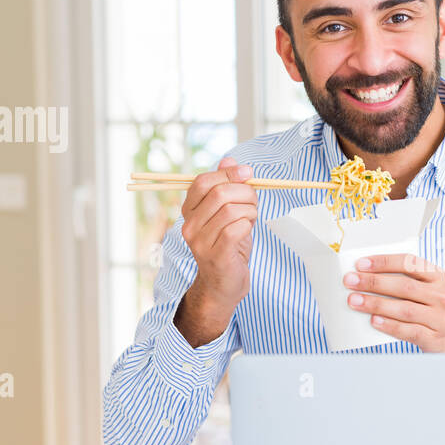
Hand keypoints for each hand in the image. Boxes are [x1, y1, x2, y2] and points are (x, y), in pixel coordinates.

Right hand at [174, 157, 257, 346]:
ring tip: (251, 219)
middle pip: (220, 193)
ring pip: (231, 210)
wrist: (223, 285)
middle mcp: (189, 225)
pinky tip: (248, 231)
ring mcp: (200, 242)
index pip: (203, 181)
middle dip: (245, 192)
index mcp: (189, 211)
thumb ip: (226, 187)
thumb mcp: (227, 213)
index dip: (227, 173)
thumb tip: (230, 160)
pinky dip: (248, 226)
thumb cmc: (228, 246)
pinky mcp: (215, 255)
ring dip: (250, 211)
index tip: (247, 173)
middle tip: (254, 201)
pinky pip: (236, 228)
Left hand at [344, 253, 444, 351]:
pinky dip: (390, 326)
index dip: (384, 262)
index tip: (362, 263)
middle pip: (403, 286)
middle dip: (373, 282)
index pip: (409, 263)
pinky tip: (374, 321)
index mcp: (437, 278)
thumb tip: (372, 278)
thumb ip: (410, 282)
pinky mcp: (434, 338)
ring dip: (376, 304)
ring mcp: (438, 318)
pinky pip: (409, 331)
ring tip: (355, 301)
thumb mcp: (435, 289)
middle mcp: (439, 296)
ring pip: (404, 308)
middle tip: (351, 281)